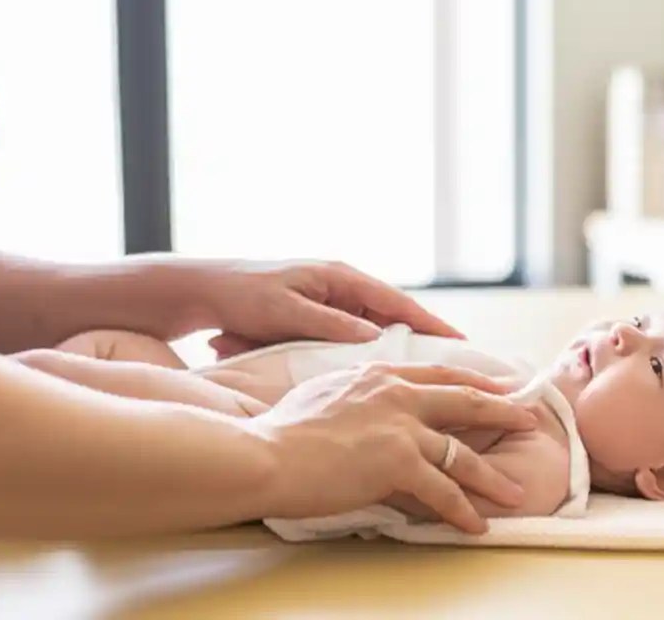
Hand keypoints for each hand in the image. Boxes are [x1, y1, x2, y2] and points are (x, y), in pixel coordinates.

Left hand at [199, 260, 463, 358]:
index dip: (431, 325)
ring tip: (423, 384)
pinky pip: (343, 343)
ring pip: (367, 336)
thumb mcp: (287, 312)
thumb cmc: (241, 296)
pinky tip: (372, 383)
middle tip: (452, 373)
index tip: (462, 345)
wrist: (201, 293)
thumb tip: (374, 340)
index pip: (396, 303)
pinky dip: (355, 360)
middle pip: (390, 320)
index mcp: (338, 277)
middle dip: (419, 344)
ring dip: (386, 357)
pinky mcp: (313, 322)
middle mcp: (339, 288)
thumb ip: (329, 326)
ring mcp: (327, 305)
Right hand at [249, 362, 535, 533]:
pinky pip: (443, 491)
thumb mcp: (318, 392)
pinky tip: (477, 525)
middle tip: (529, 418)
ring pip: (461, 453)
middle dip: (502, 410)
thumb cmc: (278, 430)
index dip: (469, 381)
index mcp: (377, 374)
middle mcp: (395, 393)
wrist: (264, 453)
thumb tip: (350, 401)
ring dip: (493, 476)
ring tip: (516, 492)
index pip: (436, 374)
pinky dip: (463, 511)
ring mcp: (400, 426)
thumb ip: (347, 392)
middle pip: (464, 399)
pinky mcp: (398, 460)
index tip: (492, 386)